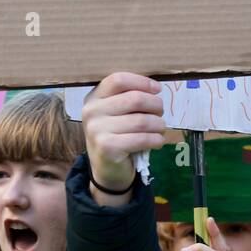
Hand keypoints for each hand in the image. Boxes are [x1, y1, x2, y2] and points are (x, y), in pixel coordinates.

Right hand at [80, 73, 167, 205]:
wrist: (107, 170)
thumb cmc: (117, 136)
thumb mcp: (117, 113)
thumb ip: (128, 97)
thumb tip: (155, 88)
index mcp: (94, 98)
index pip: (118, 80)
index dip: (142, 82)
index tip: (157, 90)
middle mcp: (91, 112)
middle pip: (135, 99)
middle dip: (156, 106)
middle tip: (160, 115)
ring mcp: (96, 130)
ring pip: (142, 120)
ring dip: (159, 125)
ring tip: (159, 130)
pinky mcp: (107, 148)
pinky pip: (142, 139)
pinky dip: (156, 140)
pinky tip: (157, 142)